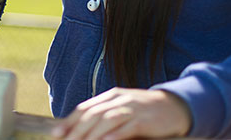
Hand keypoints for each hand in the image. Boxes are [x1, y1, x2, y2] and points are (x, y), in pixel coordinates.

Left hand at [52, 88, 191, 139]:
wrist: (174, 106)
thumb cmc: (144, 112)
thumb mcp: (122, 109)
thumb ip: (104, 116)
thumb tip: (83, 130)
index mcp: (110, 96)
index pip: (85, 108)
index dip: (69, 121)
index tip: (56, 134)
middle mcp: (119, 99)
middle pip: (93, 115)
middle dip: (77, 130)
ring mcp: (132, 108)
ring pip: (107, 120)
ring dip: (92, 134)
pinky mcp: (144, 119)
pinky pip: (127, 126)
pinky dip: (115, 134)